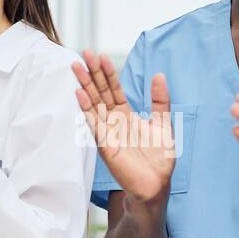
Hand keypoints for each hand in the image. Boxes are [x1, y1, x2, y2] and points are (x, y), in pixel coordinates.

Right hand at [72, 50, 174, 204]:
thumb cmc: (159, 158)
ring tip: (76, 67)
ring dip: (85, 86)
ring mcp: (107, 132)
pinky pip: (94, 124)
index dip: (108, 73)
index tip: (101, 55)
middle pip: (100, 93)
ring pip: (94, 105)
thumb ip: (159, 100)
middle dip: (93, 73)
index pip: (114, 89)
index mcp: (126, 115)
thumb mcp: (162, 123)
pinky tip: (80, 94)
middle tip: (84, 53)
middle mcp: (114, 122)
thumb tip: (159, 75)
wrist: (157, 184)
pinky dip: (87, 109)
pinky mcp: (106, 145)